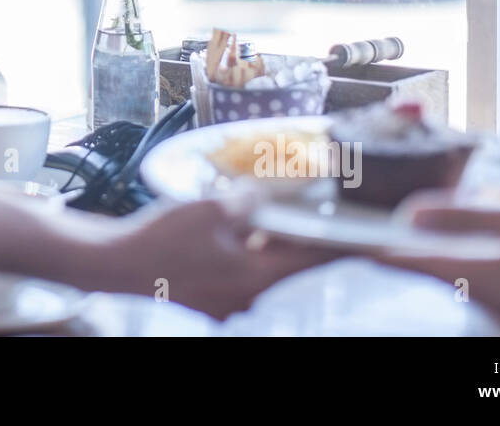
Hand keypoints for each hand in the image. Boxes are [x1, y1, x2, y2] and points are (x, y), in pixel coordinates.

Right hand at [101, 192, 338, 319]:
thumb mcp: (210, 209)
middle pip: (304, 271)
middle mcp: (253, 300)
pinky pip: (252, 280)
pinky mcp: (217, 304)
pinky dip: (260, 259)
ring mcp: (235, 307)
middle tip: (351, 225)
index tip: (386, 237)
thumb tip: (281, 192)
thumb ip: (253, 202)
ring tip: (304, 225)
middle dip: (323, 246)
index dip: (356, 245)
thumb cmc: (159, 241)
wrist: (113, 268)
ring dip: (289, 252)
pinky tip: (256, 237)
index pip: (322, 260)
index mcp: (258, 278)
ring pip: (277, 276)